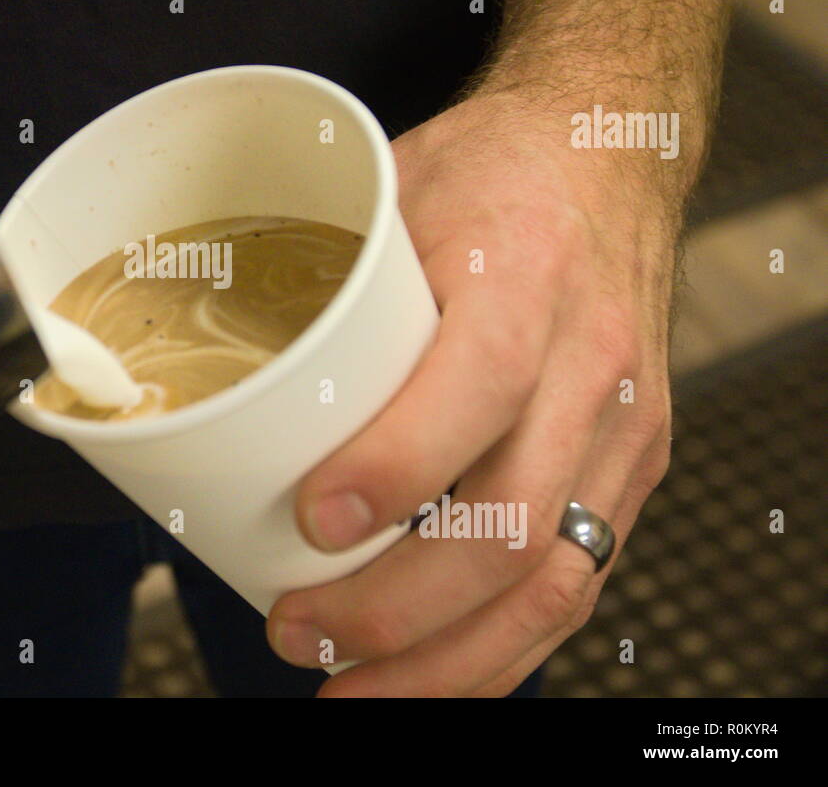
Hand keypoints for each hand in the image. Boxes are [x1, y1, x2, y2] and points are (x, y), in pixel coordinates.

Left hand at [267, 90, 678, 694]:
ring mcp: (624, 426)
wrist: (610, 152)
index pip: (481, 386)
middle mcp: (592, 361)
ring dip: (446, 660)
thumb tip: (209, 365)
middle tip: (299, 631)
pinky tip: (431, 669)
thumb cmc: (491, 171)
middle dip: (396, 609)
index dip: (394, 467)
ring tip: (352, 690)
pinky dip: (500, 644)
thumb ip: (327, 278)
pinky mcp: (632, 465)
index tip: (311, 522)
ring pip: (553, 581)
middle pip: (512, 524)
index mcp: (526, 274)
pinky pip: (577, 578)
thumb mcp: (397, 189)